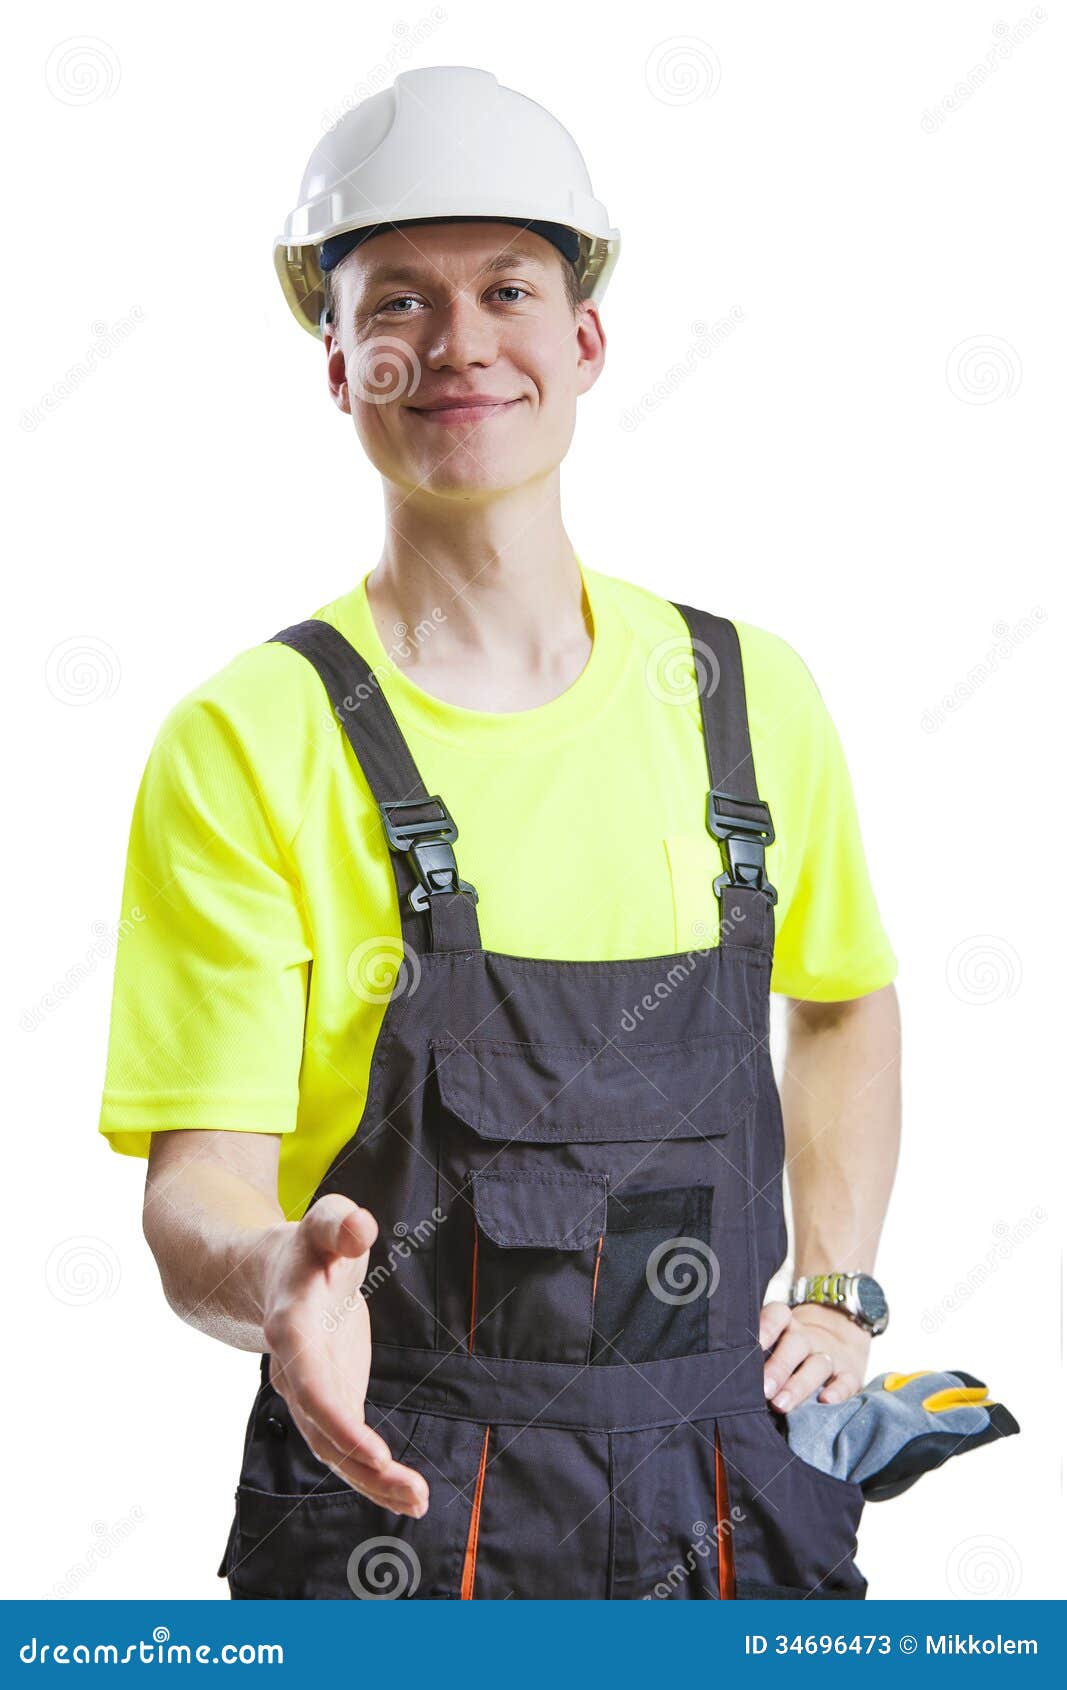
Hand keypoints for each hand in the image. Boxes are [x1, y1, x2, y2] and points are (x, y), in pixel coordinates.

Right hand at [260, 1194, 428, 1517]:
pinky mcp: (331, 1401)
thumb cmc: (309, 1246)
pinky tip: (410, 1494)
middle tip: (410, 1488)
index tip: (372, 1450)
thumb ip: (339, 1222)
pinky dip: (375, 1474)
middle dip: (362, 1462)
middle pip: (322, 1427)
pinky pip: (348, 1447)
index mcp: (291, 1326)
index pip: (308, 1380)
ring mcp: (310, 1392)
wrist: (273, 1275)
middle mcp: (294, 1369)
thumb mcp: (324, 1221)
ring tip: (419, 1501)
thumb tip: (359, 1227)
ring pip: (334, 1450)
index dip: (336, 1418)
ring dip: (374, 1481)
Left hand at [760, 1300, 870, 1411]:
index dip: (766, 1327)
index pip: (777, 1315)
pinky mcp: (850, 1374)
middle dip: (778, 1367)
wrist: (838, 1341)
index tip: (752, 1346)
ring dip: (799, 1385)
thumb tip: (719, 1369)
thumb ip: (755, 1352)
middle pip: (795, 1345)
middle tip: (763, 1389)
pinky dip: (838, 1391)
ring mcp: (830, 1355)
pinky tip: (826, 1402)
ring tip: (780, 1405)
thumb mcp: (777, 1342)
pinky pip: (847, 1381)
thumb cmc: (790, 1350)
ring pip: (818, 1365)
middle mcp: (807, 1338)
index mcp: (786, 1325)